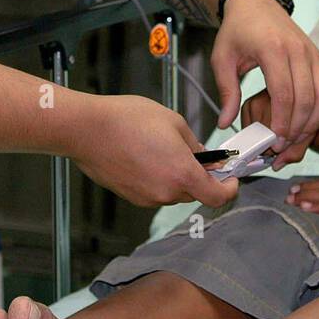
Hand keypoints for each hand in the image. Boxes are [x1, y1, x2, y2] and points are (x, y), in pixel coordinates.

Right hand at [71, 94, 237, 207]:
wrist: (87, 129)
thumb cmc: (126, 120)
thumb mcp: (173, 122)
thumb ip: (195, 144)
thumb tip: (204, 157)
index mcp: (182, 174)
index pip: (217, 197)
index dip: (229, 188)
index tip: (231, 179)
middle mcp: (165, 193)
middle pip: (195, 193)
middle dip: (200, 176)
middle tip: (197, 155)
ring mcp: (146, 197)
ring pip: (174, 192)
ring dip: (177, 176)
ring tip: (163, 149)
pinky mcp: (131, 196)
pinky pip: (154, 191)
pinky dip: (158, 178)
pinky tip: (147, 156)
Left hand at [212, 0, 318, 155]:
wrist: (254, 3)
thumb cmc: (237, 30)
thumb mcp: (222, 58)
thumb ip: (226, 91)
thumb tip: (225, 124)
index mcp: (273, 49)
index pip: (284, 93)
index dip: (283, 121)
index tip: (275, 140)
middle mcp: (298, 50)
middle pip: (307, 98)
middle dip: (298, 127)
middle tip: (284, 147)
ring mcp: (313, 53)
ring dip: (315, 122)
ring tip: (299, 139)